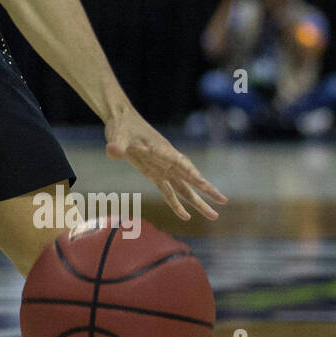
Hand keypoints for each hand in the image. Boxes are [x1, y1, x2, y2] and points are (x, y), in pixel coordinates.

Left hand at [104, 107, 227, 221]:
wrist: (120, 119)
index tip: (205, 185)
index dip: (192, 174)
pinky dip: (176, 204)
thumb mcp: (117, 135)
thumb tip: (112, 151)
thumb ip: (117, 145)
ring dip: (197, 201)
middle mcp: (167, 160)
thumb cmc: (121, 125)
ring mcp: (162, 167)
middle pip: (190, 178)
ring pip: (184, 187)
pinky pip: (168, 191)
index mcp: (162, 150)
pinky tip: (185, 217)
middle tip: (223, 201)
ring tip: (214, 215)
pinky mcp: (154, 173)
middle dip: (206, 190)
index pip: (181, 164)